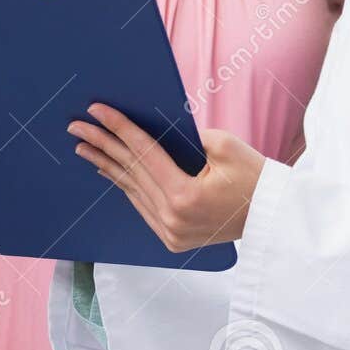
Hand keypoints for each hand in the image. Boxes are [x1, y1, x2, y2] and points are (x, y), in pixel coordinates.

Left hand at [68, 103, 265, 252]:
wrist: (273, 216)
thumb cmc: (254, 176)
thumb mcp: (223, 146)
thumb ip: (185, 138)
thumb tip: (152, 133)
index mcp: (184, 197)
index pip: (143, 153)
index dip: (119, 128)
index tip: (96, 110)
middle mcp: (172, 220)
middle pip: (130, 172)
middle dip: (102, 144)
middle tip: (76, 125)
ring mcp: (170, 234)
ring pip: (131, 190)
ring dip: (107, 165)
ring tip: (84, 146)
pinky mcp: (173, 239)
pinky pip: (142, 205)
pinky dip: (125, 185)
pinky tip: (109, 170)